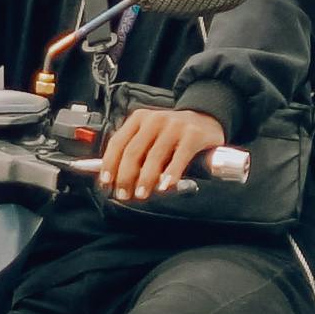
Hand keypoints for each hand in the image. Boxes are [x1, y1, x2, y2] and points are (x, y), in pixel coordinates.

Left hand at [102, 103, 225, 204]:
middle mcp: (155, 120)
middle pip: (133, 151)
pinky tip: (165, 186)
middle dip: (125, 176)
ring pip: (154, 156)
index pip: (118, 142)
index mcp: (139, 119)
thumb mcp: (152, 135)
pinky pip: (179, 157)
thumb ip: (137, 152)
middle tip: (123, 194)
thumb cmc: (175, 133)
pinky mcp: (193, 134)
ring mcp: (175, 126)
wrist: (208, 119)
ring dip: (146, 179)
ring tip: (141, 194)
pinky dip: (170, 174)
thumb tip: (117, 180)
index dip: (109, 164)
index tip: (107, 183)